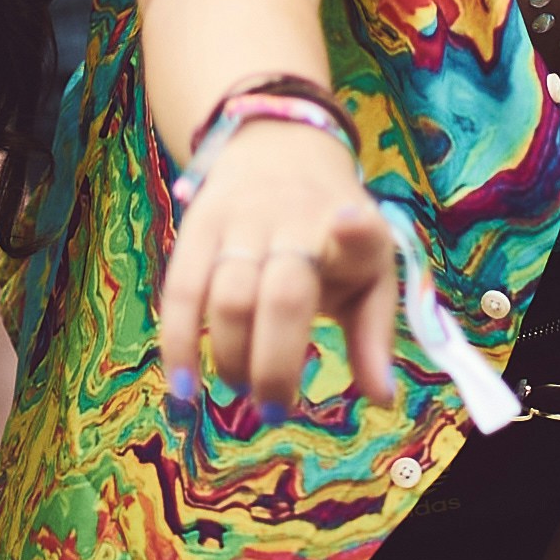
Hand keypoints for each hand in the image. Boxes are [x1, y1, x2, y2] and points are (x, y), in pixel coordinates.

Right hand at [151, 112, 396, 427]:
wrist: (280, 148)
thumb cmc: (334, 232)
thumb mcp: (369, 270)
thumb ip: (374, 334)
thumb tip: (381, 400)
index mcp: (353, 231)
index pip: (358, 232)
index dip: (354, 232)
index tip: (351, 228)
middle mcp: (296, 220)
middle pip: (281, 296)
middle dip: (275, 366)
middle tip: (274, 412)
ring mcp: (241, 221)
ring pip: (228, 298)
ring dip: (231, 358)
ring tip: (241, 389)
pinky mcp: (197, 226)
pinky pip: (179, 290)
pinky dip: (178, 343)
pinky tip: (182, 388)